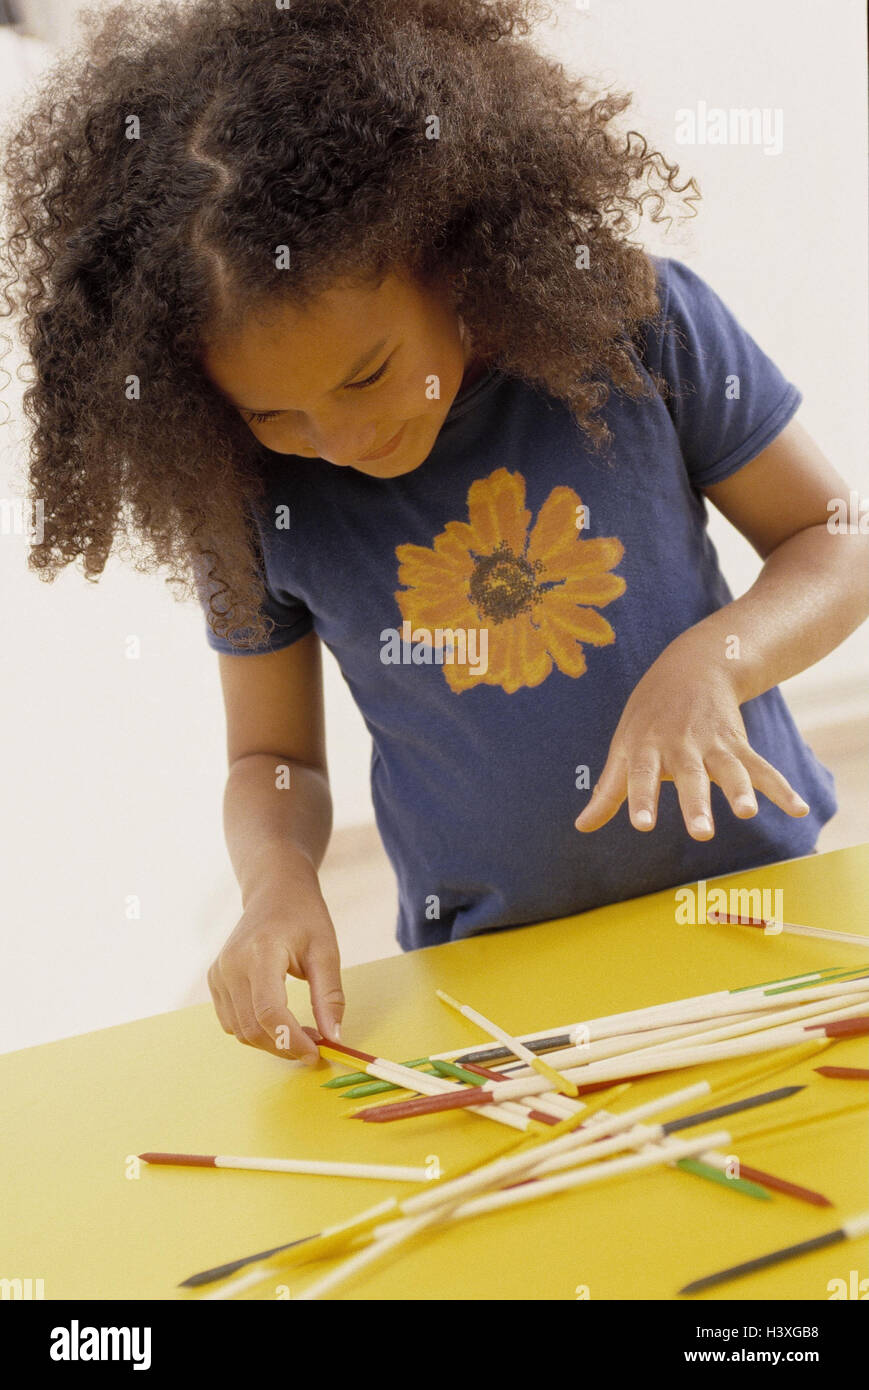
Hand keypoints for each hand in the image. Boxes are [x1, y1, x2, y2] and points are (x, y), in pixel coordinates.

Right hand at [207, 866, 343, 1061]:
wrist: (274, 891)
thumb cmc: (303, 916)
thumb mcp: (326, 951)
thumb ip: (329, 996)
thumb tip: (335, 1037)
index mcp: (261, 953)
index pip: (269, 1011)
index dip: (291, 1040)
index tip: (316, 1053)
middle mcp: (231, 965)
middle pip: (252, 1027)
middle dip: (284, 1046)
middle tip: (315, 1045)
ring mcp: (218, 973)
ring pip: (240, 1030)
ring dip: (271, 1042)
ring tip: (301, 1032)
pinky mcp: (215, 980)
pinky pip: (232, 1021)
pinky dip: (256, 1031)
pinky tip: (280, 1021)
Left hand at [574, 643, 810, 840]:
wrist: (691, 666)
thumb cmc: (647, 717)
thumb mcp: (623, 747)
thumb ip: (608, 791)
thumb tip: (581, 827)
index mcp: (646, 747)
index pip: (641, 774)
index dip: (641, 799)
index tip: (643, 825)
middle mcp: (681, 746)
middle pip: (689, 776)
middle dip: (696, 804)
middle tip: (702, 834)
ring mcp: (713, 744)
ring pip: (730, 768)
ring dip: (740, 790)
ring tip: (748, 813)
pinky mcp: (738, 743)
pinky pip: (762, 767)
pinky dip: (781, 788)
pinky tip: (798, 809)